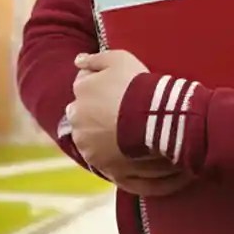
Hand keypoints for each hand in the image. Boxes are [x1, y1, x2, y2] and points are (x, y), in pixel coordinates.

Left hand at [67, 51, 192, 196]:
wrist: (156, 115)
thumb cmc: (137, 84)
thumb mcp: (116, 59)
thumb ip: (94, 60)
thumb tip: (77, 60)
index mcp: (77, 104)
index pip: (84, 97)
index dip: (103, 94)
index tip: (122, 93)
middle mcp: (79, 132)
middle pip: (89, 125)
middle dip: (104, 121)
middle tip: (131, 116)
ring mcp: (94, 155)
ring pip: (101, 150)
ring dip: (115, 145)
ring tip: (142, 139)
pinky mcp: (111, 174)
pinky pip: (121, 174)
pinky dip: (132, 170)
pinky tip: (151, 164)